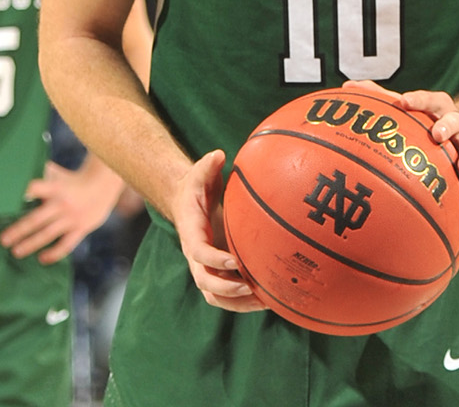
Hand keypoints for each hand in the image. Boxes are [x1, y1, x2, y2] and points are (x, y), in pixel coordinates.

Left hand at [0, 160, 121, 263]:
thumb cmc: (71, 179)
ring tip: (16, 252)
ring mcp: (72, 217)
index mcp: (54, 187)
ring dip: (31, 244)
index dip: (22, 194)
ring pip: (48, 234)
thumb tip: (15, 174)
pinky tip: (42, 259)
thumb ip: (38, 176)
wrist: (103, 184)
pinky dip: (54, 253)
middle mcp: (62, 203)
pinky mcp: (81, 228)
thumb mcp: (57, 174)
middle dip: (19, 230)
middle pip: (37, 219)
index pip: (35, 188)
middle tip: (3, 240)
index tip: (5, 201)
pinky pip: (66, 244)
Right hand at [170, 149, 264, 311]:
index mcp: (191, 235)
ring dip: (239, 303)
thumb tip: (218, 154)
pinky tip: (270, 299)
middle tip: (251, 288)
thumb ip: (206, 166)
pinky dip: (246, 302)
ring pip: (217, 296)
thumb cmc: (196, 189)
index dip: (214, 260)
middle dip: (228, 290)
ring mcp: (207, 268)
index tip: (234, 262)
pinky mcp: (219, 273)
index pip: (198, 253)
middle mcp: (196, 257)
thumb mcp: (199, 175)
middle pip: (205, 283)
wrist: (188, 205)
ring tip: (266, 301)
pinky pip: (229, 296)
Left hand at [343, 80, 458, 204]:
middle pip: (454, 119)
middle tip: (437, 134)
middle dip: (447, 126)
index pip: (428, 100)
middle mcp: (455, 121)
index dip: (417, 100)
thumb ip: (380, 96)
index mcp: (437, 106)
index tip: (403, 102)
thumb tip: (347, 87)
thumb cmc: (424, 118)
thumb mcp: (407, 106)